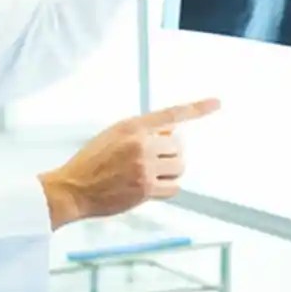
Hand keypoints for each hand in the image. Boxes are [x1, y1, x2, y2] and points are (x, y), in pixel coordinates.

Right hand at [39, 97, 219, 228]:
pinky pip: (174, 187)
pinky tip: (151, 186)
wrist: (73, 188)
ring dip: (171, 169)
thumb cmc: (89, 163)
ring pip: (180, 166)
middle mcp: (140, 144)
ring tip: (152, 172)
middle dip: (171, 153)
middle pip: (179, 146)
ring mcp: (144, 167)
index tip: (217, 102)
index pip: (170, 114)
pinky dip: (167, 186)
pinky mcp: (146, 189)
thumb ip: (139, 133)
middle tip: (153, 159)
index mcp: (131, 126)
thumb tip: (170, 134)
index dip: (197, 108)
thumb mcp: (111, 136)